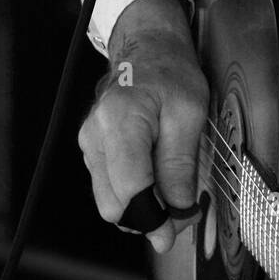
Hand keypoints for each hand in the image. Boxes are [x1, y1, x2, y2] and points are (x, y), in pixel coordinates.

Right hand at [78, 0, 207, 252]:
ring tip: (174, 195)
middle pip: (113, 204)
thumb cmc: (170, 75)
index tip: (176, 230)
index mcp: (122, 121)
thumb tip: (179, 209)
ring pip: (110, 201)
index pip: (131, 188)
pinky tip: (157, 183)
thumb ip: (180, 164)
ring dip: (142, 209)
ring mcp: (89, 144)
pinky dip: (134, 195)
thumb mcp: (190, 115)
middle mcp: (96, 136)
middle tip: (183, 213)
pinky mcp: (91, 150)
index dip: (154, 218)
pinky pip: (110, 187)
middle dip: (149, 218)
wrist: (146, 49)